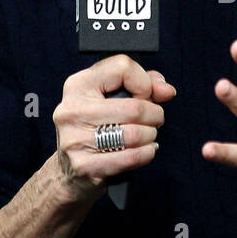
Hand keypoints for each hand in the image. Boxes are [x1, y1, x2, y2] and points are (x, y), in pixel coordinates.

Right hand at [52, 54, 175, 199]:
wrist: (70, 170)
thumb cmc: (96, 127)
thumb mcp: (114, 97)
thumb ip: (144, 84)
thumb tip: (166, 90)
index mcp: (78, 85)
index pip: (122, 68)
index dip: (143, 82)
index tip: (145, 95)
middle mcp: (72, 110)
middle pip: (134, 107)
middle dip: (154, 115)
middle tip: (154, 120)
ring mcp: (75, 139)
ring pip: (134, 134)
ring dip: (150, 136)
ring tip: (147, 136)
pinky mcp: (85, 165)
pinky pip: (131, 157)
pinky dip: (146, 154)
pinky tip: (145, 150)